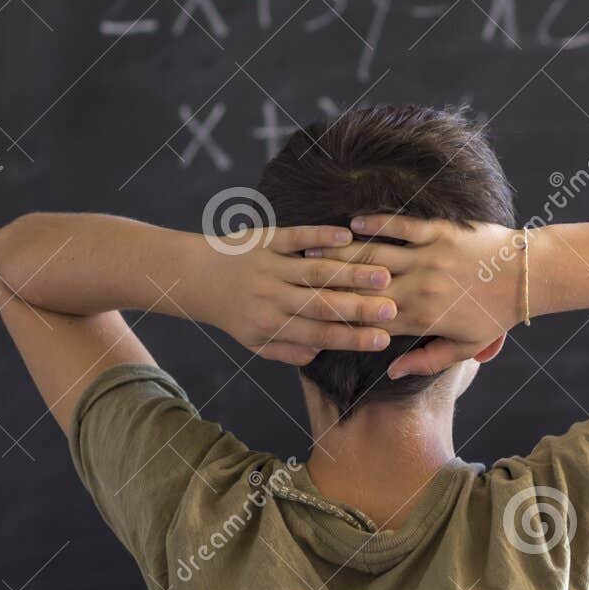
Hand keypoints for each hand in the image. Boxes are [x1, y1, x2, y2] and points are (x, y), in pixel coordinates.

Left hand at [194, 225, 398, 364]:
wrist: (196, 276)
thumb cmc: (234, 313)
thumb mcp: (256, 343)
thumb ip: (289, 352)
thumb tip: (320, 353)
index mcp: (272, 326)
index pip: (318, 335)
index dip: (352, 338)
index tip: (382, 340)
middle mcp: (272, 297)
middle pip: (322, 304)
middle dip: (359, 308)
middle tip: (392, 308)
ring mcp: (270, 266)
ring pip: (316, 271)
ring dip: (351, 272)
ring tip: (384, 275)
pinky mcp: (267, 240)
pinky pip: (297, 237)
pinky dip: (321, 236)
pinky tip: (347, 236)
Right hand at [306, 213, 520, 376]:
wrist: (527, 277)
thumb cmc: (495, 316)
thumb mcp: (465, 347)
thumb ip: (427, 361)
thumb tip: (391, 372)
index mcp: (423, 318)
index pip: (370, 319)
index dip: (339, 316)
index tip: (312, 313)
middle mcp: (421, 287)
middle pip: (363, 286)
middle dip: (329, 282)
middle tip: (297, 277)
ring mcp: (429, 257)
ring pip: (375, 254)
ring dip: (342, 251)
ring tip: (313, 249)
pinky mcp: (440, 232)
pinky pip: (400, 225)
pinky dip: (375, 222)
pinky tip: (352, 223)